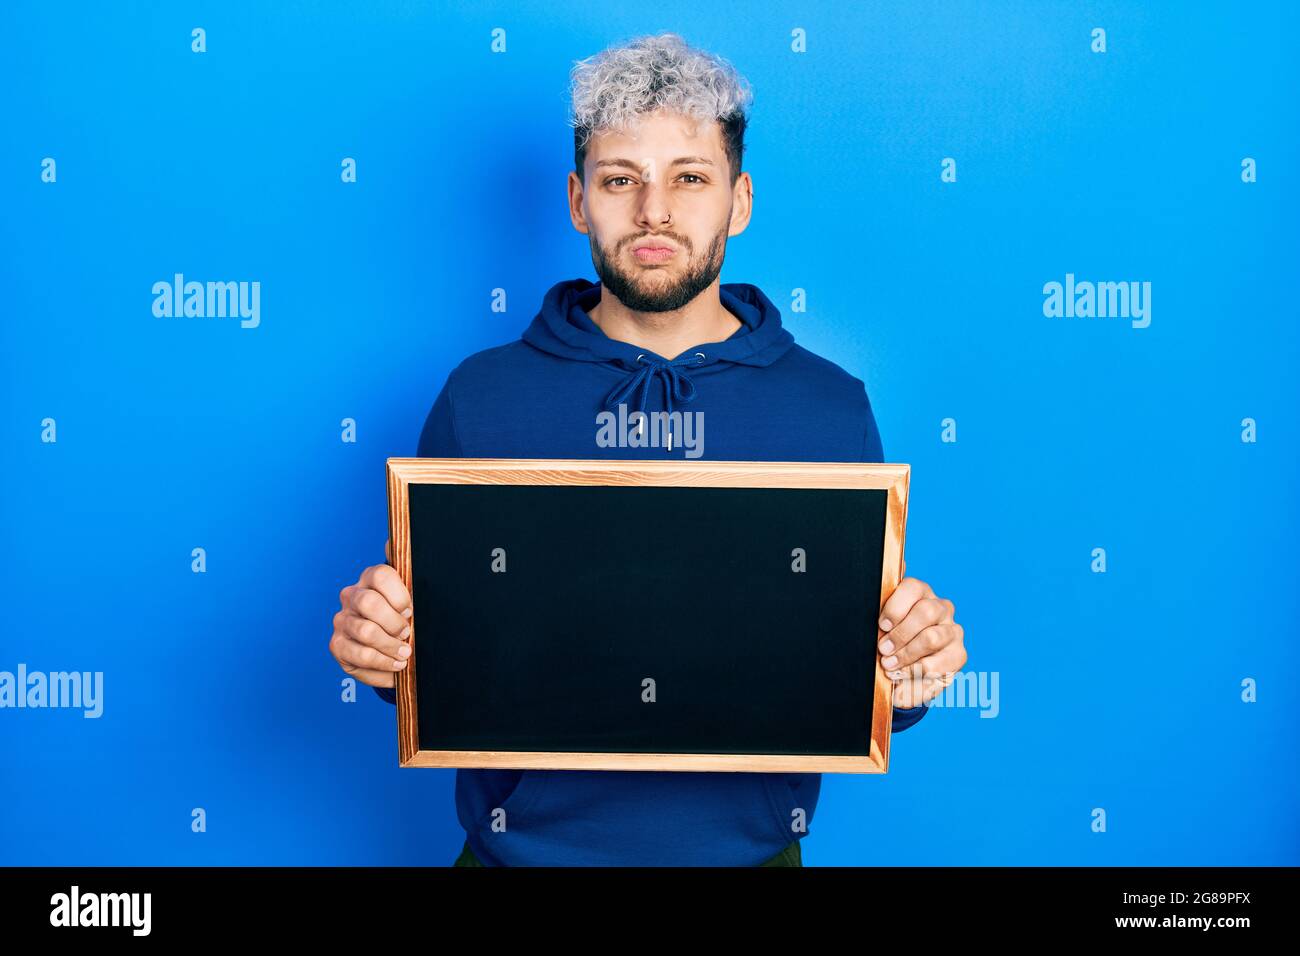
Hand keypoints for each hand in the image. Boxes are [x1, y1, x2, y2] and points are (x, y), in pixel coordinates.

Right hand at [328, 538, 412, 687]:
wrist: (395, 649)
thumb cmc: (404, 619)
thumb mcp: (413, 596)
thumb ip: (407, 571)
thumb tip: (393, 540)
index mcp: (370, 579)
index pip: (380, 575)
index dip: (399, 595)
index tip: (410, 611)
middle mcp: (352, 596)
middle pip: (370, 603)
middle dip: (394, 623)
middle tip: (407, 634)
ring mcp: (342, 620)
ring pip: (365, 632)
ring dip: (390, 647)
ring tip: (405, 654)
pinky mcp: (337, 645)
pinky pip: (359, 655)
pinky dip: (382, 664)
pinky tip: (396, 665)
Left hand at [878, 568, 965, 708]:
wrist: (903, 669)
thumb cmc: (890, 638)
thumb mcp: (882, 621)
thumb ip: (885, 595)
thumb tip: (899, 562)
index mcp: (920, 593)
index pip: (912, 587)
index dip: (895, 607)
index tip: (881, 626)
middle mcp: (941, 607)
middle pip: (925, 612)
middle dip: (900, 634)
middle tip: (883, 650)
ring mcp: (952, 630)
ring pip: (931, 638)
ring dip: (907, 655)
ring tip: (889, 666)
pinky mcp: (958, 654)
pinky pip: (940, 663)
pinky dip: (916, 672)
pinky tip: (903, 676)